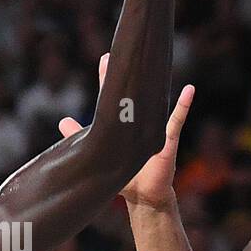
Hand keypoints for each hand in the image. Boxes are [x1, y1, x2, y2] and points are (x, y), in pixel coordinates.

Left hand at [59, 54, 193, 207]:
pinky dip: (183, 105)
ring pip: (152, 102)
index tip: (105, 59)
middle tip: (120, 54)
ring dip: (152, 84)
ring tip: (154, 64)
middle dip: (127, 75)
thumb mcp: (100, 155)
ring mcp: (153, 128)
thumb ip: (80, 139)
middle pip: (132, 93)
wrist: (143, 196)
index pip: (113, 97)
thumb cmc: (125, 176)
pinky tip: (189, 90)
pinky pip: (176, 120)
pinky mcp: (166, 139)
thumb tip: (61, 121)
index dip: (108, 79)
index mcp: (122, 125)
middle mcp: (138, 122)